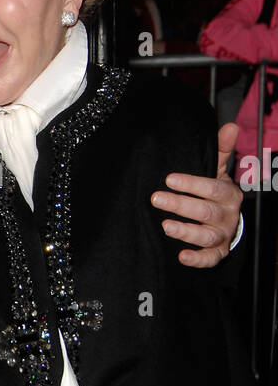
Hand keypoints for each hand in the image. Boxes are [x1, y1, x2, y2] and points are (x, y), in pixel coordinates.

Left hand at [151, 122, 241, 267]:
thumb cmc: (216, 192)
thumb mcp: (218, 171)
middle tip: (156, 199)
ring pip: (206, 236)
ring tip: (165, 226)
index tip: (169, 179)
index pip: (211, 187)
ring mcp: (222, 235)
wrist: (228, 221)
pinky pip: (210, 259)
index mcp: (228, 193)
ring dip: (186, 232)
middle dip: (180, 205)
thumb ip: (221, 150)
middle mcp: (228, 215)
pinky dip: (197, 260)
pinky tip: (181, 256)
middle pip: (205, 212)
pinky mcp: (218, 253)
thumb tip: (230, 126)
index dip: (191, 184)